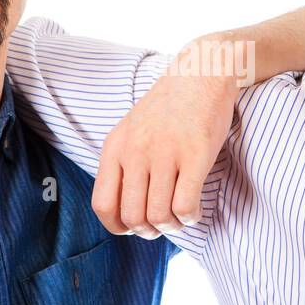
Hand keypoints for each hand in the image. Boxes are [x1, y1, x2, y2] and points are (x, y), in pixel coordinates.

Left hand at [91, 50, 237, 238]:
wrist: (201, 73)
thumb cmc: (168, 108)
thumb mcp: (131, 130)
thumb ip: (122, 165)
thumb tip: (125, 211)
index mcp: (115, 148)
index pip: (103, 205)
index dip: (119, 226)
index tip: (135, 225)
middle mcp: (135, 152)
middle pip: (132, 216)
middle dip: (149, 231)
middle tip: (163, 223)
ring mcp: (164, 153)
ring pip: (158, 216)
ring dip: (172, 226)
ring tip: (181, 216)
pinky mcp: (195, 155)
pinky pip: (184, 206)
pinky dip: (189, 217)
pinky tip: (194, 209)